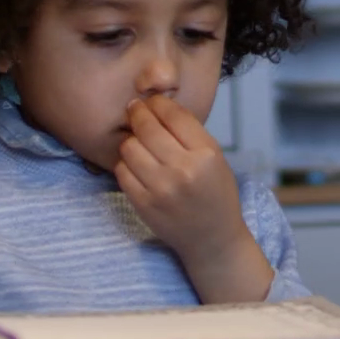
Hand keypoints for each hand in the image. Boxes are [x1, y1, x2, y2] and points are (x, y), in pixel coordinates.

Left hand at [116, 95, 249, 260]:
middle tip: (135, 108)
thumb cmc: (217, 194)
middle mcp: (182, 170)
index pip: (174, 115)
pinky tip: (135, 163)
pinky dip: (126, 163)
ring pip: (129, 147)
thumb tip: (157, 106)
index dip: (158, 102)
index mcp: (206, 155)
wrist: (212, 238)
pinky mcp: (143, 204)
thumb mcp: (215, 158)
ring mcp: (160, 189)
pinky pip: (122, 171)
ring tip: (138, 141)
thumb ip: (190, 133)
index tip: (152, 100)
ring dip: (131, 139)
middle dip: (138, 112)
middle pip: (147, 127)